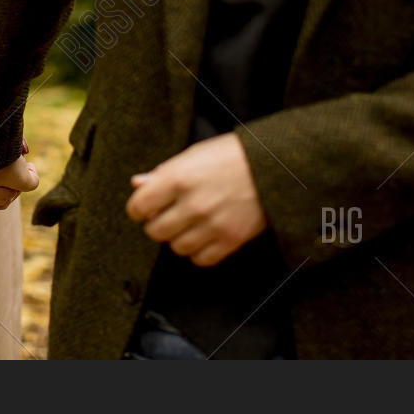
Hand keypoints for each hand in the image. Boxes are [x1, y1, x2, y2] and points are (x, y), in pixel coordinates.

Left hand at [125, 132, 266, 266]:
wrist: (275, 166)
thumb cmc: (231, 156)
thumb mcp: (194, 155)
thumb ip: (163, 173)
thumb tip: (137, 184)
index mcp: (179, 178)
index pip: (139, 207)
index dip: (139, 208)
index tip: (145, 207)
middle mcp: (193, 204)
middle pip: (155, 231)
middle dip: (157, 224)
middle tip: (167, 215)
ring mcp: (213, 225)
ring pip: (177, 247)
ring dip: (178, 238)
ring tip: (188, 224)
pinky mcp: (231, 240)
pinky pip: (201, 259)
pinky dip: (198, 251)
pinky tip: (203, 235)